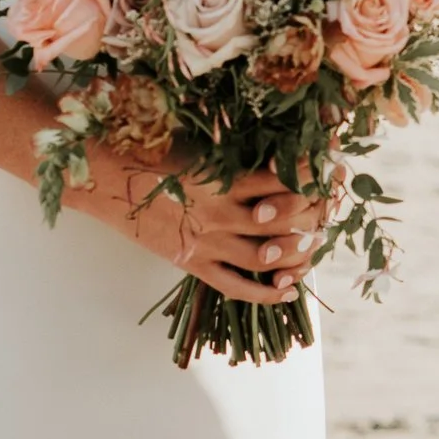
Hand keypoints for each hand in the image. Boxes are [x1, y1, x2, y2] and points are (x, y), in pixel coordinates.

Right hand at [109, 157, 339, 305]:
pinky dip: (266, 293)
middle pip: (284, 221)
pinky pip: (236, 287)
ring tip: (313, 246)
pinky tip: (288, 289)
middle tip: (328, 209)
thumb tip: (282, 145)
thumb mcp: (204, 144)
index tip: (330, 168)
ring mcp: (207, 244)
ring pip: (266, 257)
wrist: (108, 179)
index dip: (313, 176)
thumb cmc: (157, 152)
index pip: (286, 180)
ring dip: (296, 254)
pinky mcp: (193, 265)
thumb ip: (241, 151)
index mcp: (226, 178)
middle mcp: (221, 214)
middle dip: (313, 216)